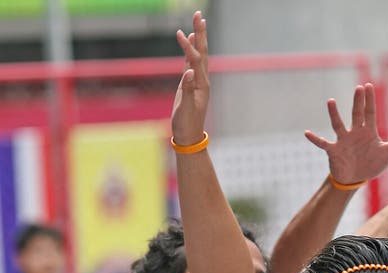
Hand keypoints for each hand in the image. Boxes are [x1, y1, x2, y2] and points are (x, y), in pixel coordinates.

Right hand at [172, 11, 209, 145]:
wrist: (189, 137)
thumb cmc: (187, 125)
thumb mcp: (185, 109)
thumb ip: (187, 90)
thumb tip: (188, 73)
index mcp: (202, 85)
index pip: (196, 60)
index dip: (188, 47)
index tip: (179, 34)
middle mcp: (202, 80)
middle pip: (202, 52)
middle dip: (200, 33)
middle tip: (198, 15)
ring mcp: (197, 81)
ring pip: (199, 54)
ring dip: (197, 37)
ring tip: (197, 21)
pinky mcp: (190, 83)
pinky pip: (192, 61)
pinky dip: (191, 49)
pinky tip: (190, 40)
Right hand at [305, 83, 387, 184]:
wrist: (357, 179)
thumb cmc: (373, 164)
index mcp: (368, 131)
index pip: (369, 112)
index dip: (369, 100)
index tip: (368, 86)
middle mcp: (354, 133)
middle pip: (356, 114)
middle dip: (358, 102)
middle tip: (359, 88)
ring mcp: (343, 141)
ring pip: (338, 124)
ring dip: (334, 114)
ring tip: (331, 101)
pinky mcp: (334, 151)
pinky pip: (323, 144)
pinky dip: (315, 139)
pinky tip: (307, 133)